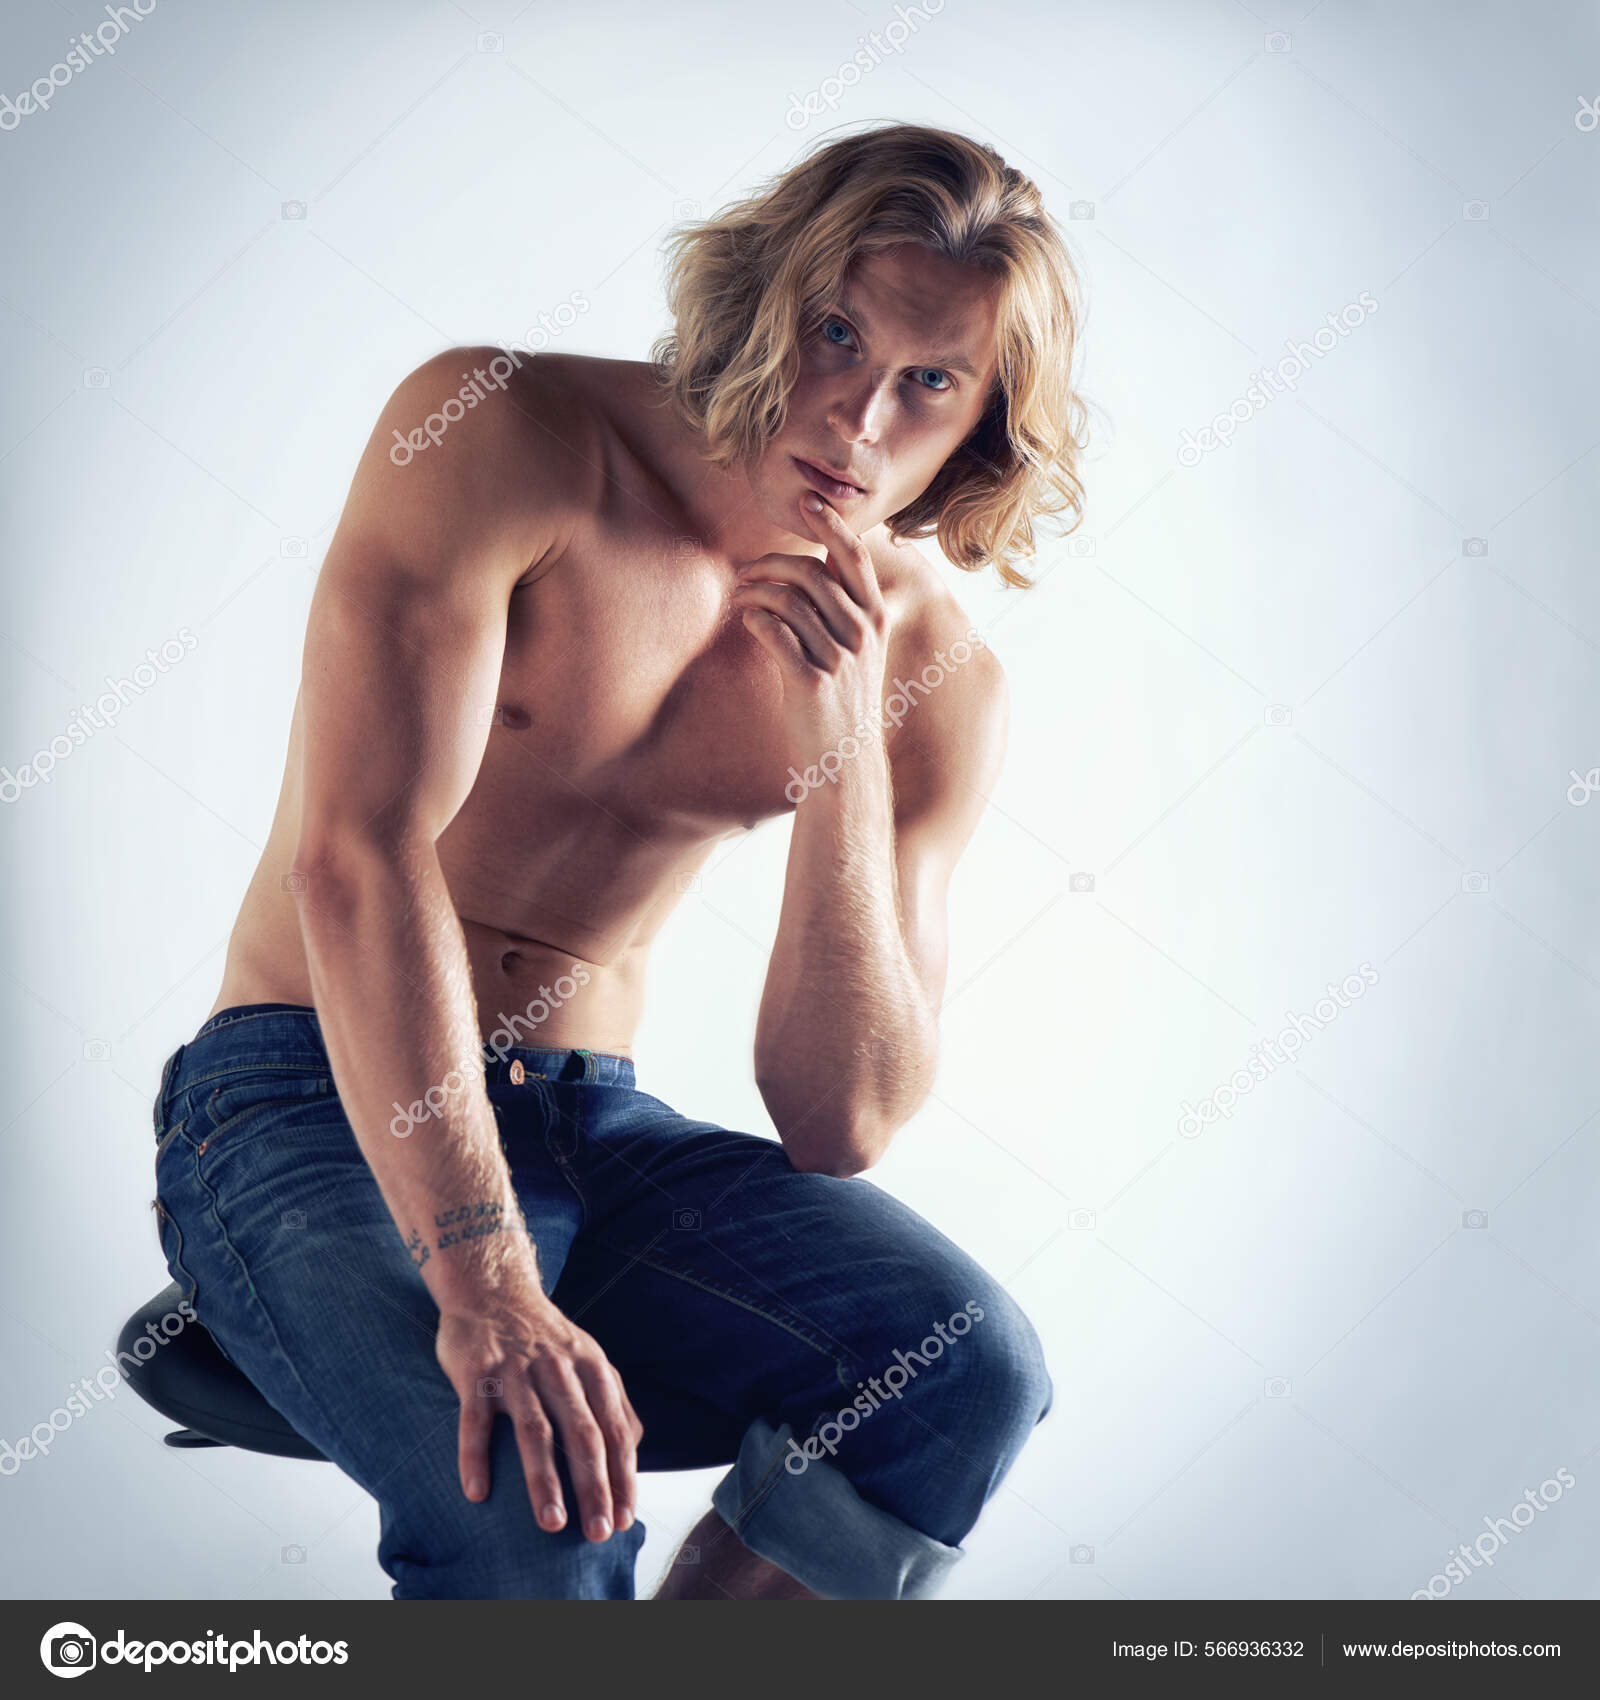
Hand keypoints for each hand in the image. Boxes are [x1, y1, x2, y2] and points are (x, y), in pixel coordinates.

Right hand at [435, 1274, 642, 1541]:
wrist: (493, 1288)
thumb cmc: (544, 1337)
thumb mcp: (588, 1358)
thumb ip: (611, 1400)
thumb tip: (633, 1450)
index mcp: (592, 1368)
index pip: (615, 1429)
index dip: (622, 1475)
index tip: (625, 1518)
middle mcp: (558, 1368)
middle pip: (582, 1433)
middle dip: (593, 1486)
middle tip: (598, 1532)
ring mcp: (517, 1370)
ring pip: (534, 1429)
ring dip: (544, 1479)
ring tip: (551, 1522)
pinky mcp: (477, 1371)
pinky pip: (475, 1419)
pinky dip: (475, 1455)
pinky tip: (476, 1492)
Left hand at [733, 492, 891, 778]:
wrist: (846, 761)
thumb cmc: (845, 700)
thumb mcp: (858, 650)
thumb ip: (842, 608)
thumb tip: (812, 564)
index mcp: (874, 620)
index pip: (854, 558)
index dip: (831, 524)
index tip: (808, 501)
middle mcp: (861, 635)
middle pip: (812, 573)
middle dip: (772, 563)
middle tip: (746, 571)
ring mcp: (838, 659)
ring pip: (789, 600)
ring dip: (756, 591)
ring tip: (740, 596)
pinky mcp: (811, 682)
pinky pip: (775, 634)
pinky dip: (756, 619)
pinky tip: (748, 621)